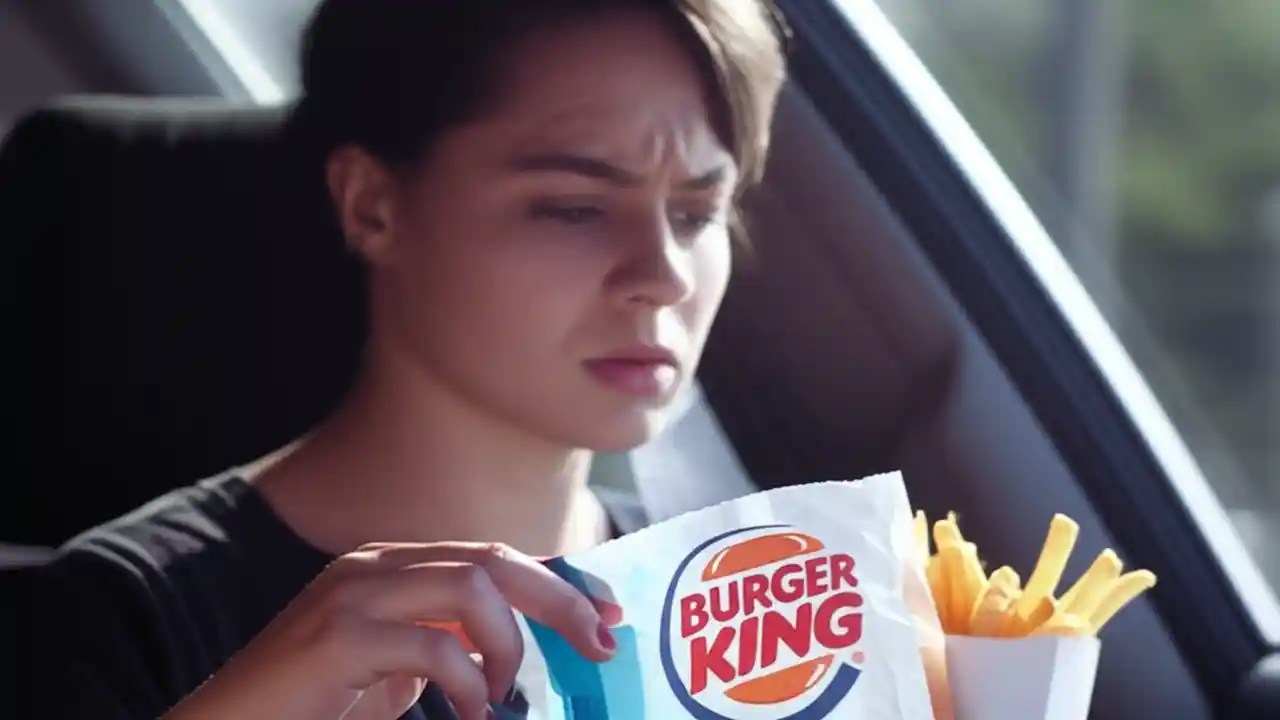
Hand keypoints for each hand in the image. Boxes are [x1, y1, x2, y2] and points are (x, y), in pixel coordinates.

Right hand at [164, 542, 614, 719]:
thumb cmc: (318, 703)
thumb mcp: (401, 667)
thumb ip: (452, 642)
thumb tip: (521, 642)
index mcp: (393, 563)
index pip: (495, 555)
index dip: (560, 580)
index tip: (610, 613)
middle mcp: (375, 562)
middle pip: (494, 559)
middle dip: (560, 599)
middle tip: (600, 643)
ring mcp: (353, 591)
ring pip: (471, 585)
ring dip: (508, 646)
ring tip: (503, 695)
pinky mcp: (337, 634)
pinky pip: (433, 643)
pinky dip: (469, 681)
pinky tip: (471, 711)